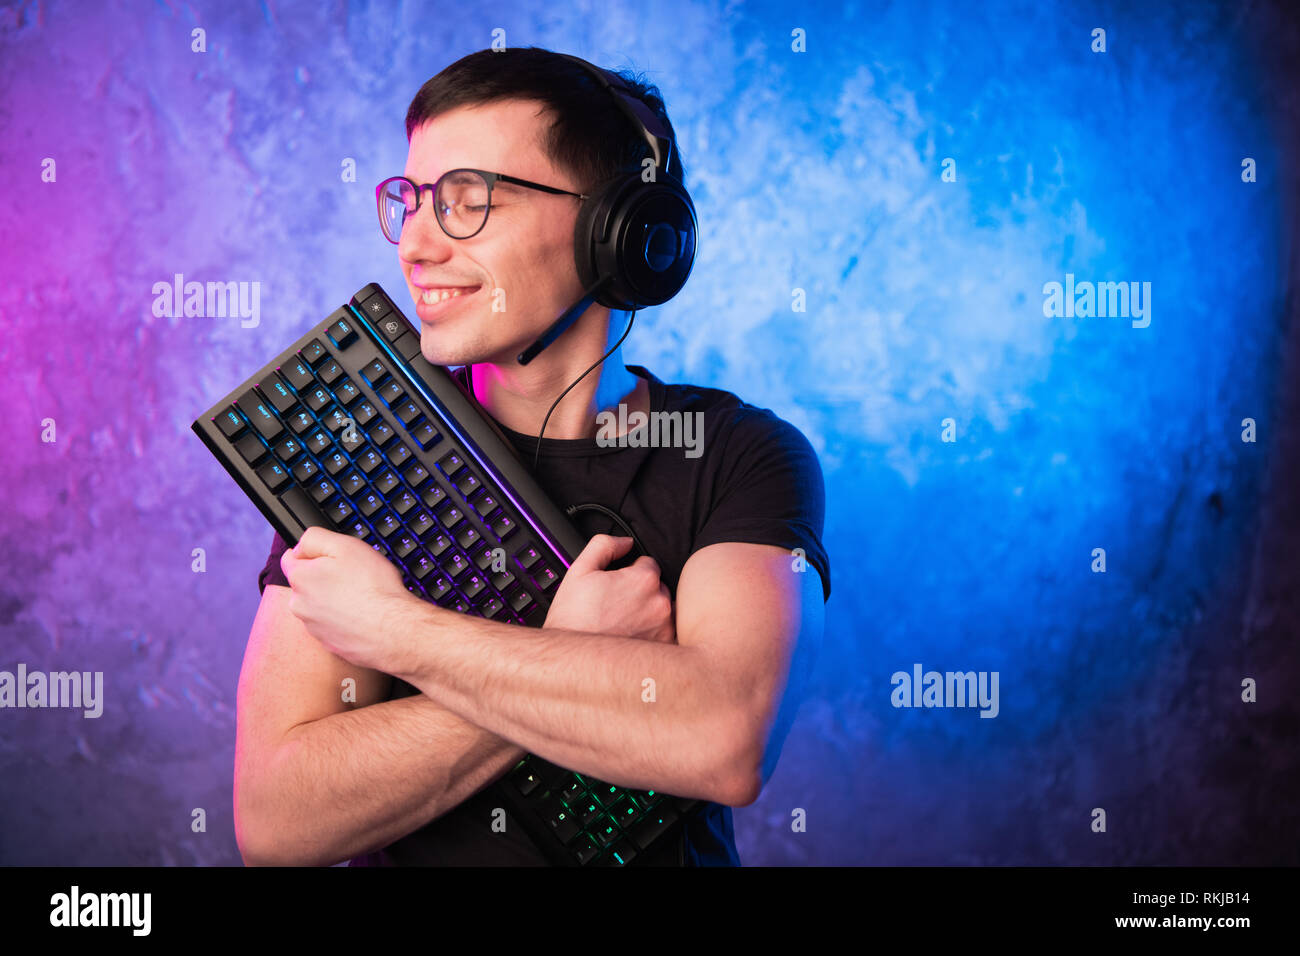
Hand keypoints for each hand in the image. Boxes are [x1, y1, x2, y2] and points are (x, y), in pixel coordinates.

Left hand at [279, 526, 415, 671]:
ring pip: (319, 606)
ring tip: (361, 598)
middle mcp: (300, 605)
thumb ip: (314, 539)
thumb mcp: (345, 545)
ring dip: (334, 601)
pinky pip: (332, 626)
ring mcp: (314, 628)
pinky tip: (363, 616)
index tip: (332, 557)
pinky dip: (343, 620)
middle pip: (306, 584)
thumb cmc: (373, 588)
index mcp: (301, 579)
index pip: (290, 558)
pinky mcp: (329, 644)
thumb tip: (300, 546)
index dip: (312, 553)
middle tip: (353, 577)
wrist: (393, 630)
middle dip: (324, 578)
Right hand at [544, 535, 675, 643]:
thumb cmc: (574, 619)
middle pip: (658, 587)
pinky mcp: (664, 648)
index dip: (630, 572)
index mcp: (644, 580)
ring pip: (663, 611)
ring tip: (623, 623)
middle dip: (641, 593)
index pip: (648, 565)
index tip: (617, 585)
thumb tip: (624, 542)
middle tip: (617, 605)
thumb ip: (604, 546)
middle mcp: (660, 604)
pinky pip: (666, 633)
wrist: (574, 660)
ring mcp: (665, 628)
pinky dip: (653, 633)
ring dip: (649, 613)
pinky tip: (633, 637)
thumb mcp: (580, 571)